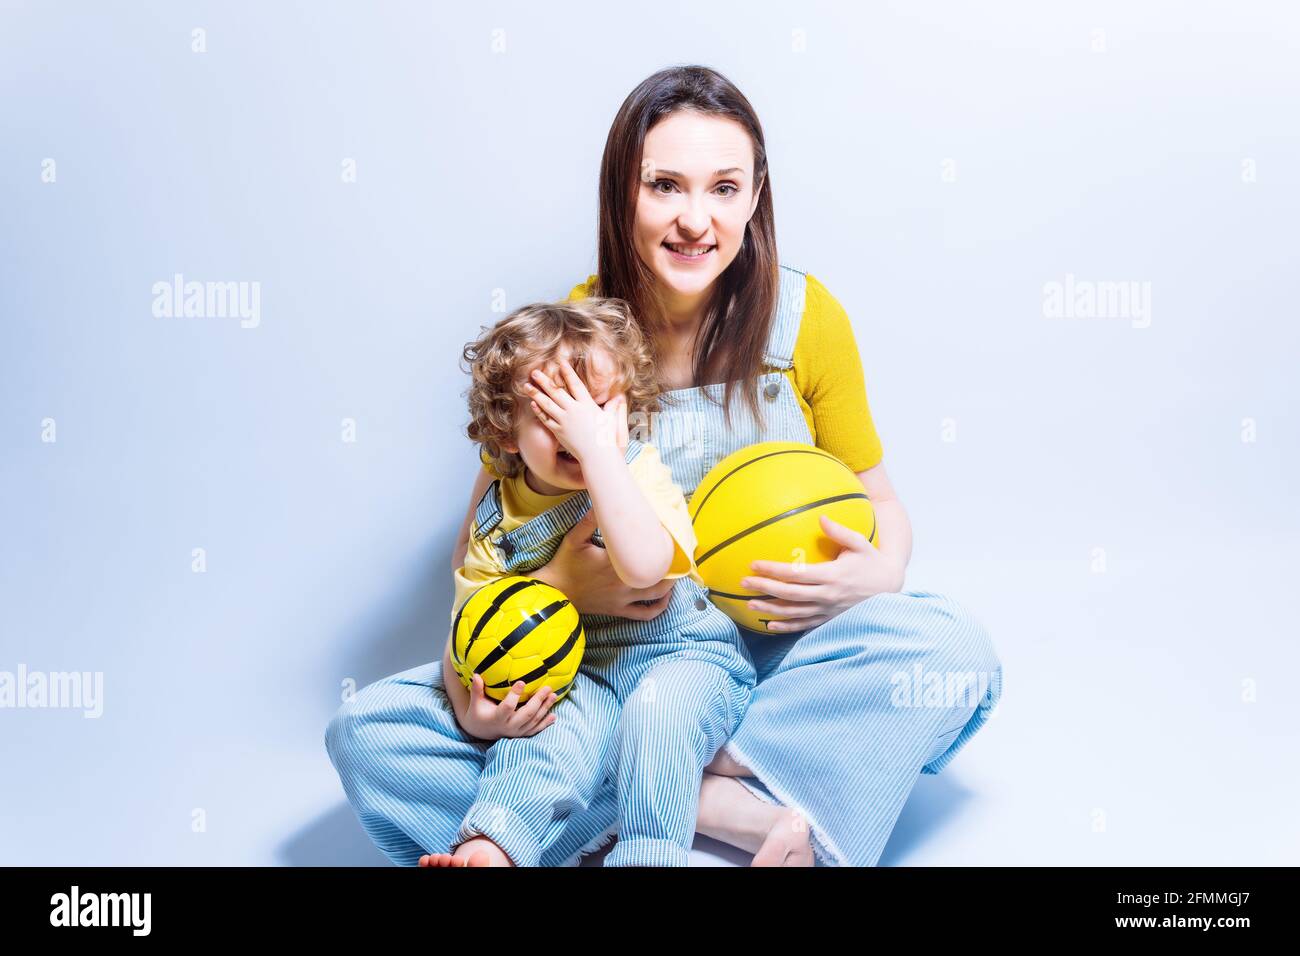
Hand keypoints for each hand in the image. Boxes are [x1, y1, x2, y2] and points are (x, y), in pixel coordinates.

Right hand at [456, 675, 557, 741]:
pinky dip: (545, 723)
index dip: (515, 695)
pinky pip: (536, 729)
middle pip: (526, 714)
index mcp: (497, 718)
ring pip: (534, 721)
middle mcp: (508, 727)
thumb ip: (477, 690)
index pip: (508, 706)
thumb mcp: (476, 703)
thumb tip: (476, 675)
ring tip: (553, 695)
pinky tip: (554, 715)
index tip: (522, 682)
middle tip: (547, 687)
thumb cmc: (479, 713)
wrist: (481, 732)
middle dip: (538, 700)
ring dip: (545, 708)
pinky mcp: (522, 734)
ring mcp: (517, 732)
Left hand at [523, 357, 627, 463]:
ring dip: (536, 394)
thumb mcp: (612, 420)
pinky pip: (546, 419)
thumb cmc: (607, 439)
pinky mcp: (558, 432)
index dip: (567, 373)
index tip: (560, 363)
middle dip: (544, 380)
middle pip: (556, 392)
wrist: (597, 456)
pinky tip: (533, 404)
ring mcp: (564, 421)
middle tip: (534, 372)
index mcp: (587, 405)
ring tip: (527, 386)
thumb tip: (620, 397)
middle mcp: (573, 411)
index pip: (575, 384)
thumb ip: (614, 407)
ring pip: (546, 404)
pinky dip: (539, 411)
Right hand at [534, 509, 674, 619]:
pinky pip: (644, 614)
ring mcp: (623, 599)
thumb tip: (600, 500)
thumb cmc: (564, 564)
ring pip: (656, 595)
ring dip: (671, 585)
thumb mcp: (573, 539)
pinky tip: (665, 597)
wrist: (554, 592)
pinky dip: (659, 608)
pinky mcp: (619, 610)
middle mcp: (623, 583)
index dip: (661, 546)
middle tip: (681, 553)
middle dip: (673, 566)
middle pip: (659, 576)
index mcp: (614, 564)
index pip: (645, 554)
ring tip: (677, 572)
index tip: (670, 536)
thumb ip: (588, 521)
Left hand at [739, 514, 904, 632]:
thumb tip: (821, 518)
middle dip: (764, 588)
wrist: (889, 588)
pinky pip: (803, 626)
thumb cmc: (872, 562)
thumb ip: (840, 532)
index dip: (773, 570)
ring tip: (749, 604)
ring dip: (770, 610)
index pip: (795, 573)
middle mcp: (827, 596)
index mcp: (832, 576)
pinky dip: (785, 627)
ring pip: (793, 613)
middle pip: (789, 595)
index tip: (754, 564)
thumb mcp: (860, 543)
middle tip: (743, 582)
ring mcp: (827, 611)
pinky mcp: (828, 620)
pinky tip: (769, 625)